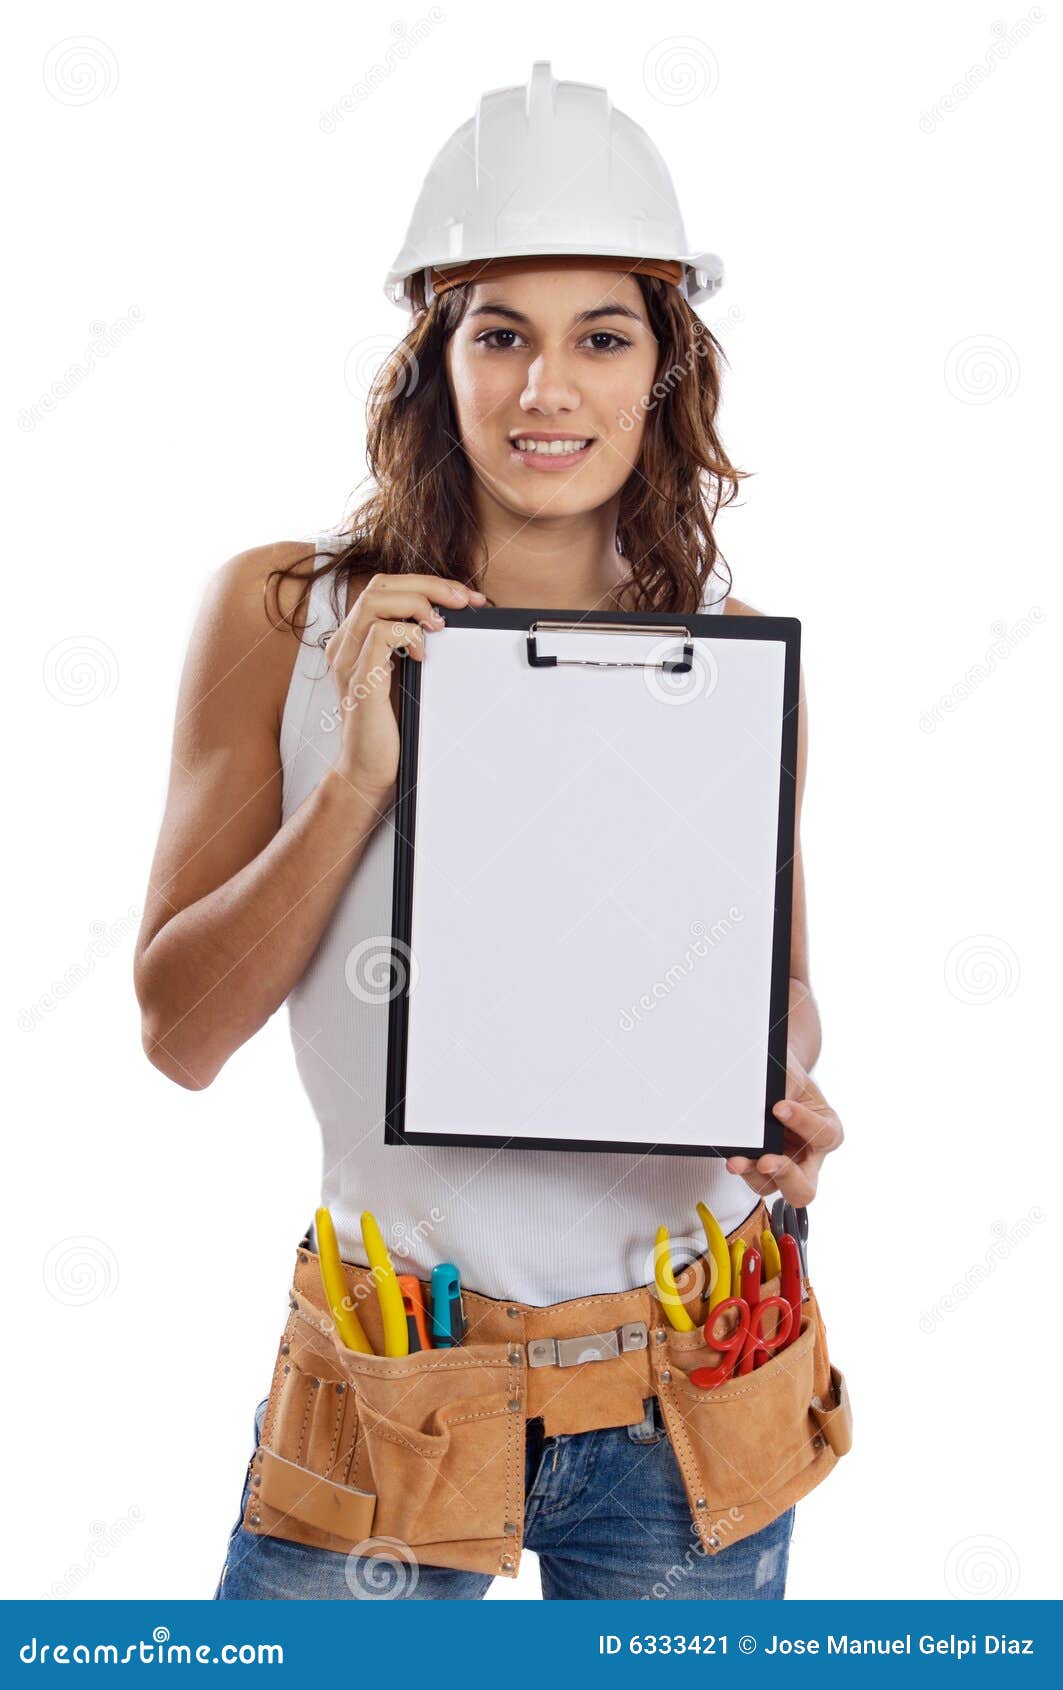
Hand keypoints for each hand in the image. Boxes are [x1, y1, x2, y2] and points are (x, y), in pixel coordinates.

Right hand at [323, 573, 486, 800]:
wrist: (368, 769)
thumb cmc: (387, 726)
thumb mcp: (403, 676)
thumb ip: (412, 646)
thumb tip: (448, 619)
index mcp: (354, 638)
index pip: (385, 588)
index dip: (426, 583)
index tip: (464, 597)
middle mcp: (345, 643)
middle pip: (381, 584)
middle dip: (429, 584)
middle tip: (464, 600)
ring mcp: (348, 659)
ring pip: (376, 599)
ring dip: (418, 603)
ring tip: (440, 625)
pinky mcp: (359, 679)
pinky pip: (380, 634)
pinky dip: (408, 635)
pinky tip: (421, 654)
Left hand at [725, 1046, 842, 1206]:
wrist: (775, 1078)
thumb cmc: (789, 1079)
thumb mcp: (791, 1076)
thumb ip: (783, 1085)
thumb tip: (764, 1095)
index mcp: (827, 1130)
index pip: (823, 1134)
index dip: (803, 1122)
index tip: (779, 1107)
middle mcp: (809, 1156)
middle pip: (804, 1187)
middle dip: (785, 1176)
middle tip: (766, 1161)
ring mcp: (784, 1165)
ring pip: (772, 1186)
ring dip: (753, 1175)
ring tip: (738, 1161)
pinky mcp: (761, 1165)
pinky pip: (752, 1175)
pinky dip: (742, 1168)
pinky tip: (733, 1158)